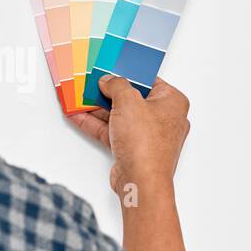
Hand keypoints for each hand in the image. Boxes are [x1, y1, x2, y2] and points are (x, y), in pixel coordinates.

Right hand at [69, 75, 191, 199]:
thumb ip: (116, 85)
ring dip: (98, 108)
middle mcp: (164, 119)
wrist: (140, 181)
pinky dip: (97, 124)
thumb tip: (109, 80)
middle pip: (132, 99)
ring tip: (79, 97)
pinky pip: (113, 131)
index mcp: (172, 102)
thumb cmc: (145, 143)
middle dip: (109, 93)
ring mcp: (148, 136)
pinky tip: (78, 115)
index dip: (128, 74)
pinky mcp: (133, 150)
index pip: (149, 81)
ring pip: (120, 116)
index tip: (111, 69)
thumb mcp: (128, 101)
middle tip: (91, 83)